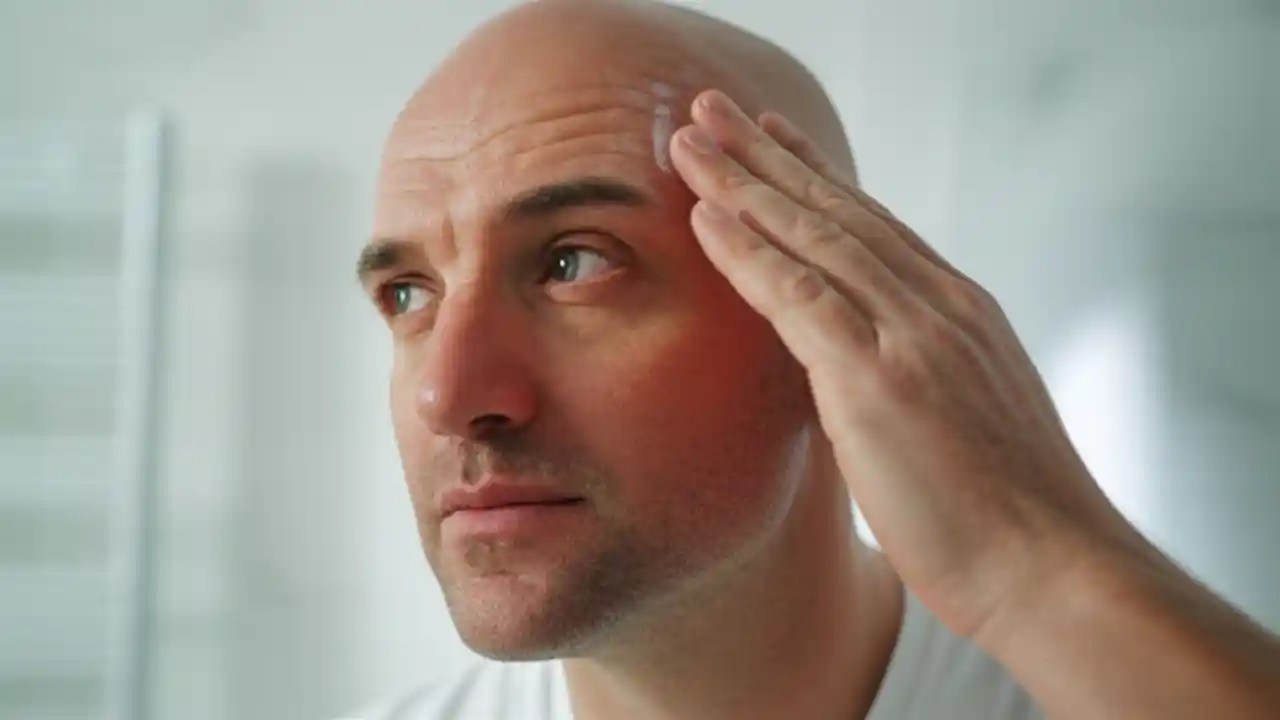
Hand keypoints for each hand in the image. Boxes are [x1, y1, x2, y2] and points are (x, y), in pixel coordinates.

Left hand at [668, 89, 1138, 638]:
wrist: (1055, 570)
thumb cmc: (1007, 516)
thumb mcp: (965, 420)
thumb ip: (915, 376)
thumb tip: (859, 371)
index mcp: (959, 313)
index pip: (874, 225)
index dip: (815, 177)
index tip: (773, 140)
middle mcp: (938, 305)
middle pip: (837, 210)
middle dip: (766, 156)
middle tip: (711, 111)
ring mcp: (911, 336)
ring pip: (813, 235)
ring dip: (742, 182)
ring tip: (689, 139)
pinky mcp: (879, 379)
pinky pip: (798, 295)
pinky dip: (748, 251)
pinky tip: (706, 216)